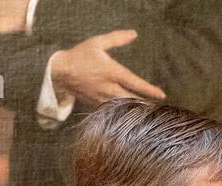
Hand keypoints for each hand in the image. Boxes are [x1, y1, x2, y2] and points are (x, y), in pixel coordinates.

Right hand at [49, 30, 165, 106]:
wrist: (60, 72)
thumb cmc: (80, 56)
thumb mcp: (98, 43)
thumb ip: (117, 39)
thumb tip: (134, 34)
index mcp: (111, 72)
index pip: (134, 82)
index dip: (149, 90)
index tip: (162, 95)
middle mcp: (109, 87)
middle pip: (132, 99)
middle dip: (145, 104)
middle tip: (158, 107)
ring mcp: (103, 98)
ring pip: (124, 107)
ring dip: (136, 110)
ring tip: (148, 113)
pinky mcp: (97, 105)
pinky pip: (114, 111)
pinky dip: (123, 112)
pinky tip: (131, 115)